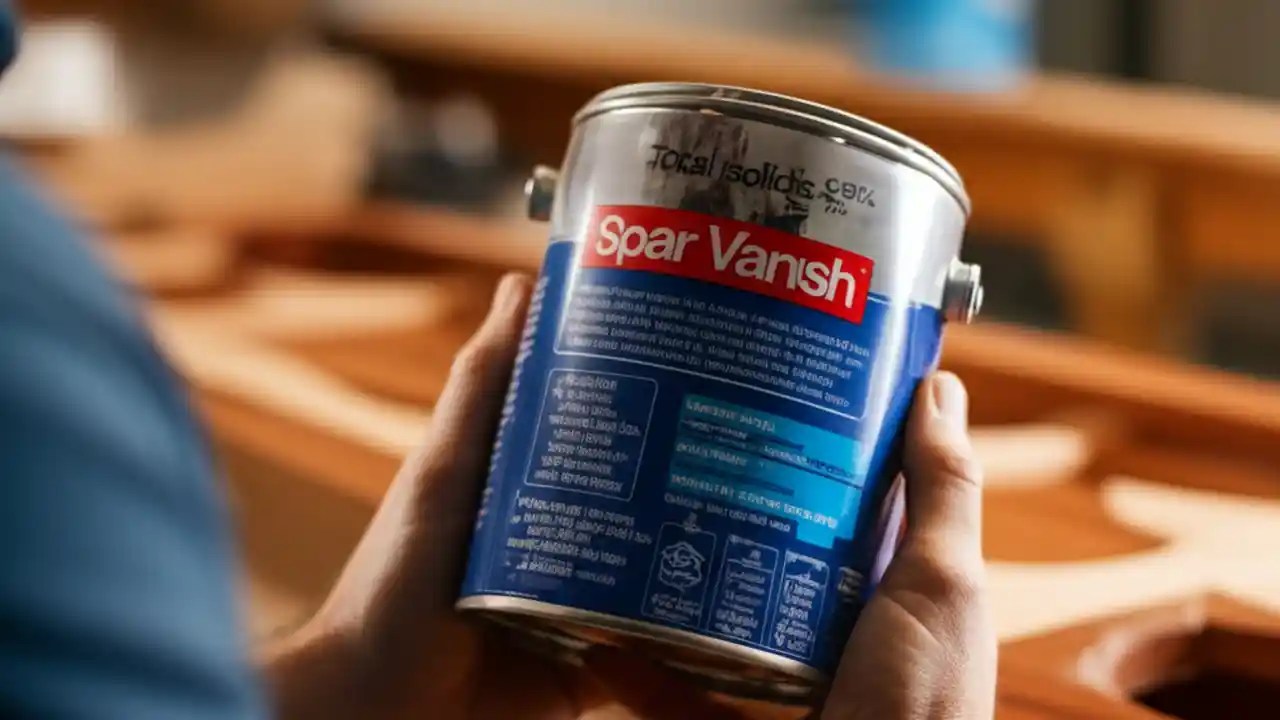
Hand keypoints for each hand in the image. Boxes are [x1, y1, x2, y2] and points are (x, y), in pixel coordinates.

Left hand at [264, 275, 995, 718]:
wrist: (384, 708)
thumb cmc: (392, 585)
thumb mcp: (445, 471)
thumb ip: (480, 389)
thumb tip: (521, 284)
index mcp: (538, 479)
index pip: (612, 415)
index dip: (663, 382)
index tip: (723, 348)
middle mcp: (575, 532)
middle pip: (656, 487)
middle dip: (714, 464)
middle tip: (785, 427)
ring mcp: (593, 596)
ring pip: (672, 561)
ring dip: (723, 545)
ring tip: (794, 509)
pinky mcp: (605, 660)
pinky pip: (669, 644)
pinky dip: (709, 631)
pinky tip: (761, 604)